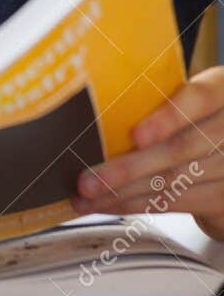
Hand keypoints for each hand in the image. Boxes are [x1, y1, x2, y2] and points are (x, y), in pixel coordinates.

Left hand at [72, 67, 223, 240]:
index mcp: (220, 90)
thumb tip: (92, 111)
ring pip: (172, 182)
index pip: (198, 99)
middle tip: (87, 181)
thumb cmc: (191, 114)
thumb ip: (154, 98)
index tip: (136, 136)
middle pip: (179, 150)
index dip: (167, 118)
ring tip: (86, 198)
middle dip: (128, 168)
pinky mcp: (222, 198)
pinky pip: (174, 203)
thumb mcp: (182, 94)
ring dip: (122, 193)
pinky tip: (108, 205)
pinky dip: (135, 205)